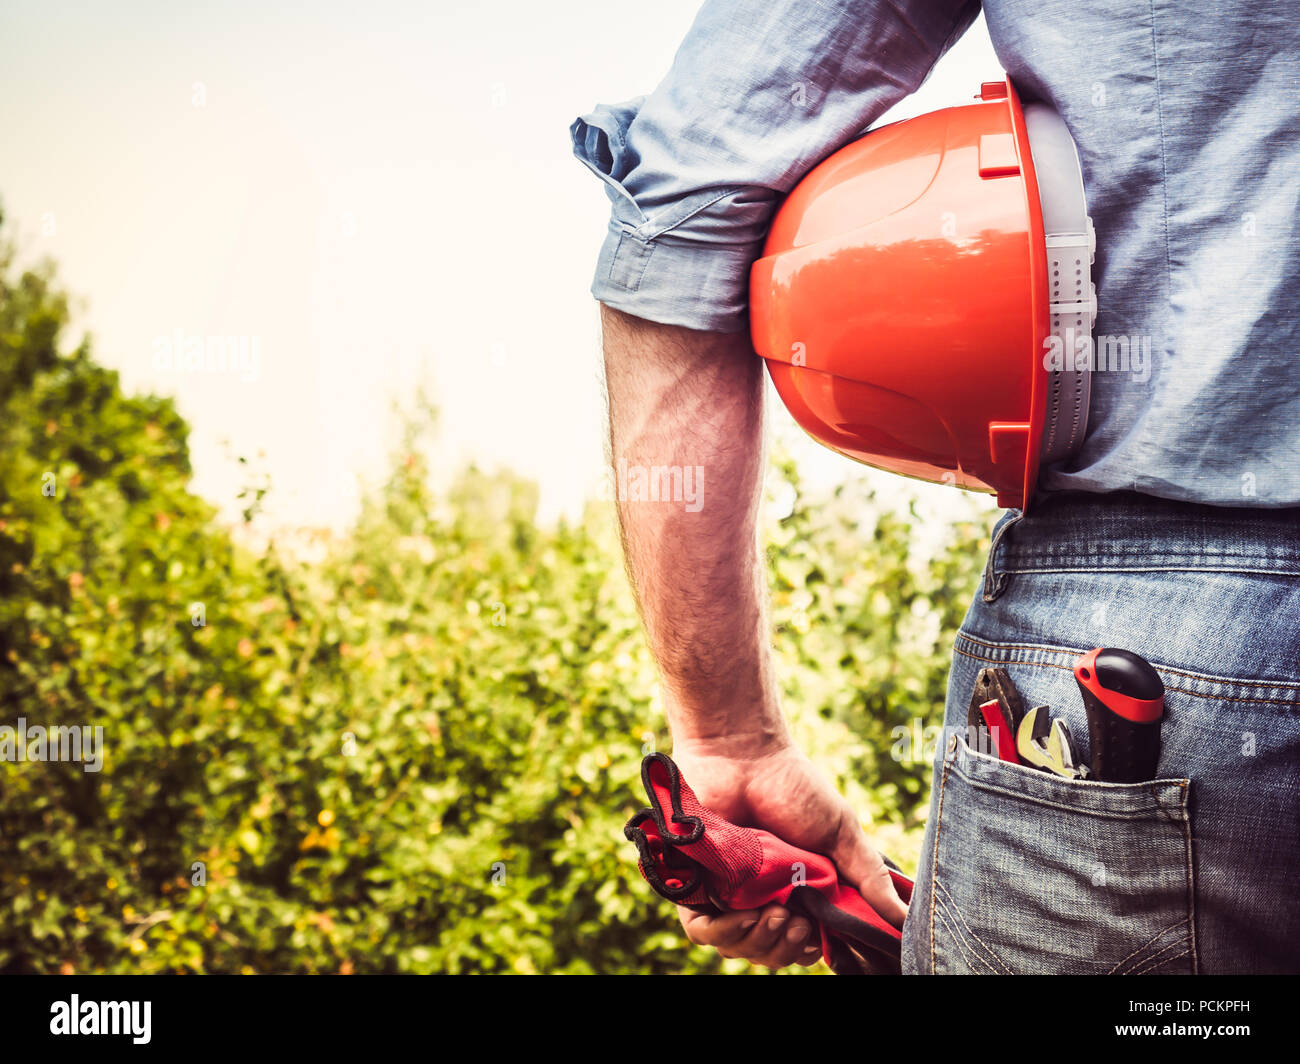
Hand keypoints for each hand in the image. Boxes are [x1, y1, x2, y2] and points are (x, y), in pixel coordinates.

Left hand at [669, 741, 907, 970]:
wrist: (743, 755)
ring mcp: (726, 891)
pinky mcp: (695, 883)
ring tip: (772, 913)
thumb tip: (904, 919)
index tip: (816, 937)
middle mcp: (760, 895)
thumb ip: (870, 877)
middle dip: (784, 947)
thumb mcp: (841, 834)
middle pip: (770, 952)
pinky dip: (722, 931)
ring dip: (758, 941)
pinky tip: (741, 913)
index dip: (807, 949)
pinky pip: (701, 930)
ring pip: (737, 947)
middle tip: (794, 918)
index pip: (800, 943)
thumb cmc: (794, 788)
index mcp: (796, 890)